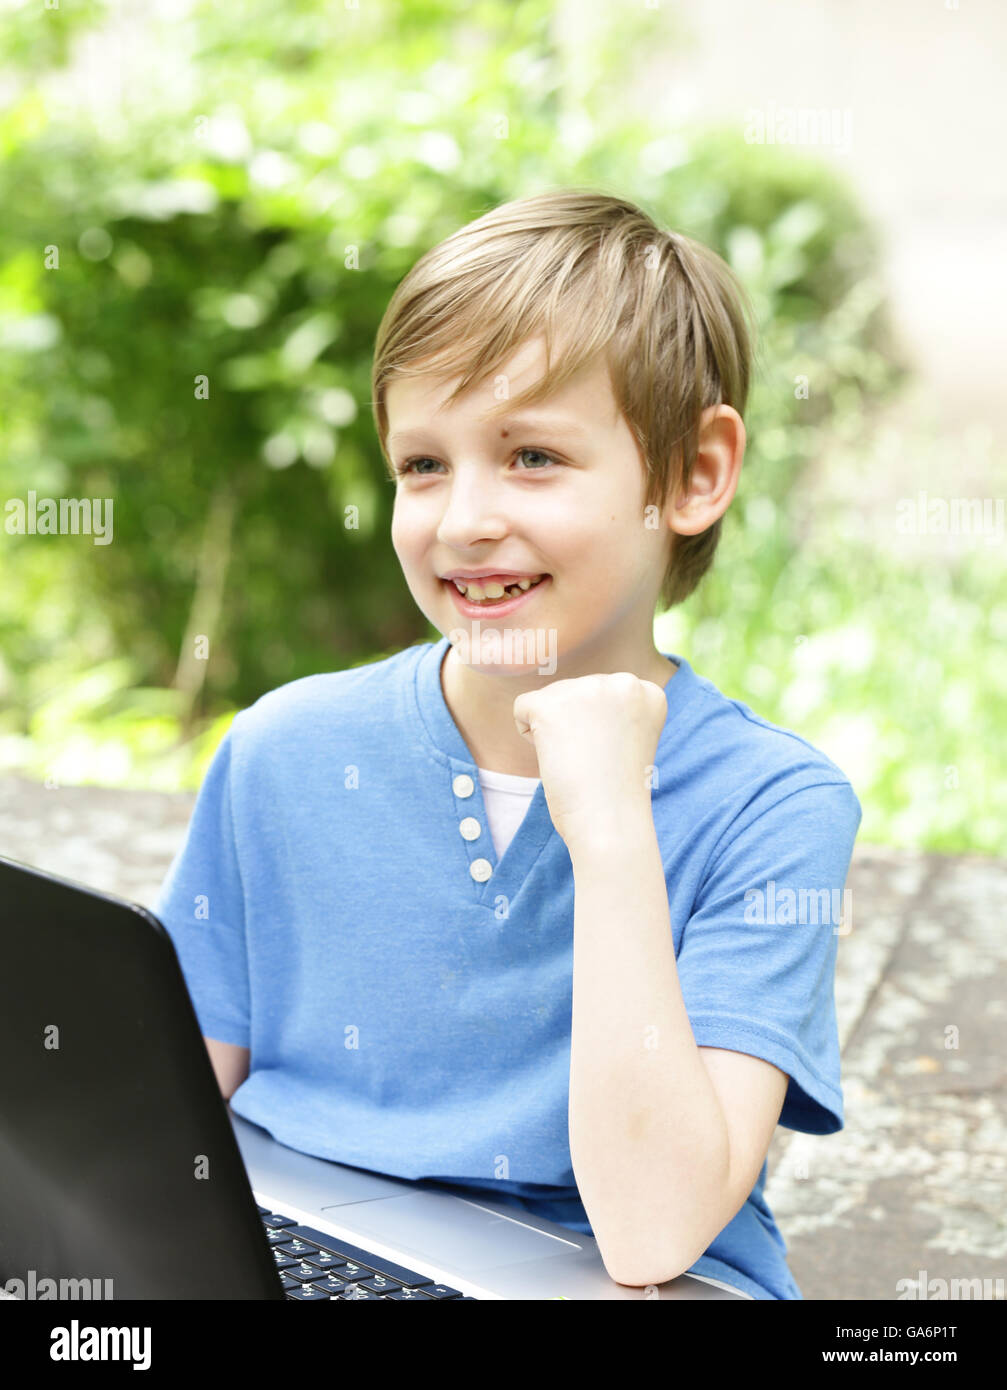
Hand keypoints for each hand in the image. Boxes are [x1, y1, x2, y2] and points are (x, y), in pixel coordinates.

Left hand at [512, 672, 667, 849]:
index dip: (599, 729)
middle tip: (596, 761)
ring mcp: (587, 689)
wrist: (610, 824)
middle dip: (575, 726)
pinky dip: (530, 736)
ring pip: (550, 699)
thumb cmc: (616, 792)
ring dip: (555, 731)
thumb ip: (610, 709)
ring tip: (580, 760)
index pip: (603, 693)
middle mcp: (622, 681)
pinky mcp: (550, 705)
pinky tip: (556, 757)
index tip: (615, 754)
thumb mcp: (628, 736)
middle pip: (575, 692)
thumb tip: (572, 697)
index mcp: (645, 691)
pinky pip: (522, 708)